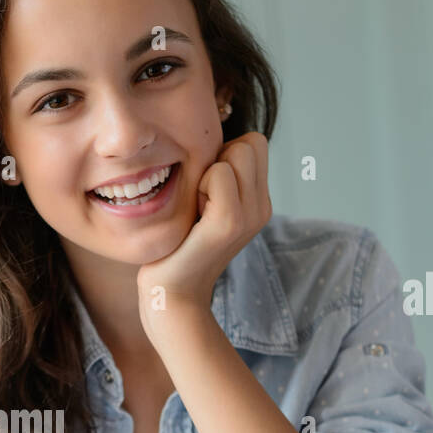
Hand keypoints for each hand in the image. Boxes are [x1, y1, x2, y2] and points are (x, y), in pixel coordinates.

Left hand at [138, 132, 271, 339]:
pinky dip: (201, 185)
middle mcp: (262, 207)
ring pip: (238, 151)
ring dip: (209, 172)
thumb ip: (217, 174)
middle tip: (200, 198)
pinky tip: (193, 216)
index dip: (226, 154)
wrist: (171, 293)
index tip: (205, 189)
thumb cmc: (177, 245)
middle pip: (252, 141)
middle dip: (220, 158)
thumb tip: (213, 139)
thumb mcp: (203, 204)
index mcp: (258, 201)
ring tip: (197, 208)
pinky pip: (220, 173)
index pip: (255, 142)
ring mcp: (250, 216)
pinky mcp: (229, 224)